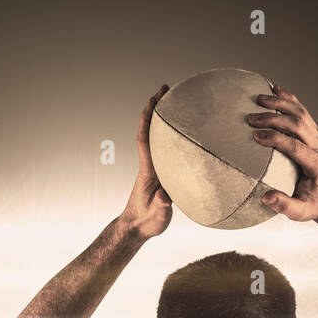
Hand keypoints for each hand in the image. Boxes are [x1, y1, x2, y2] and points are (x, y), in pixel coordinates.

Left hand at [119, 84, 173, 238]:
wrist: (136, 228)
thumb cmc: (146, 222)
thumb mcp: (157, 216)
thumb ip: (162, 207)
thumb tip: (165, 197)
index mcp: (148, 169)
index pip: (144, 138)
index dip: (147, 118)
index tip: (154, 99)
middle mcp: (150, 164)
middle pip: (150, 131)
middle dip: (156, 109)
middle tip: (166, 89)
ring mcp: (154, 168)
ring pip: (157, 138)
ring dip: (163, 120)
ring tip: (175, 102)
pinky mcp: (159, 174)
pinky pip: (164, 149)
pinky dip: (170, 135)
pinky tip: (181, 131)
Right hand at [248, 85, 317, 221]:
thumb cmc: (312, 205)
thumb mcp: (300, 212)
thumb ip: (284, 205)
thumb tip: (266, 197)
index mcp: (317, 163)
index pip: (295, 146)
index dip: (276, 138)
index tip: (256, 136)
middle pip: (298, 123)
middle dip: (273, 118)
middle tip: (249, 117)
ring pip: (300, 112)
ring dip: (279, 103)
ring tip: (257, 98)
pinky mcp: (315, 131)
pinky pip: (302, 110)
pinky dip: (288, 98)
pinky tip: (275, 89)